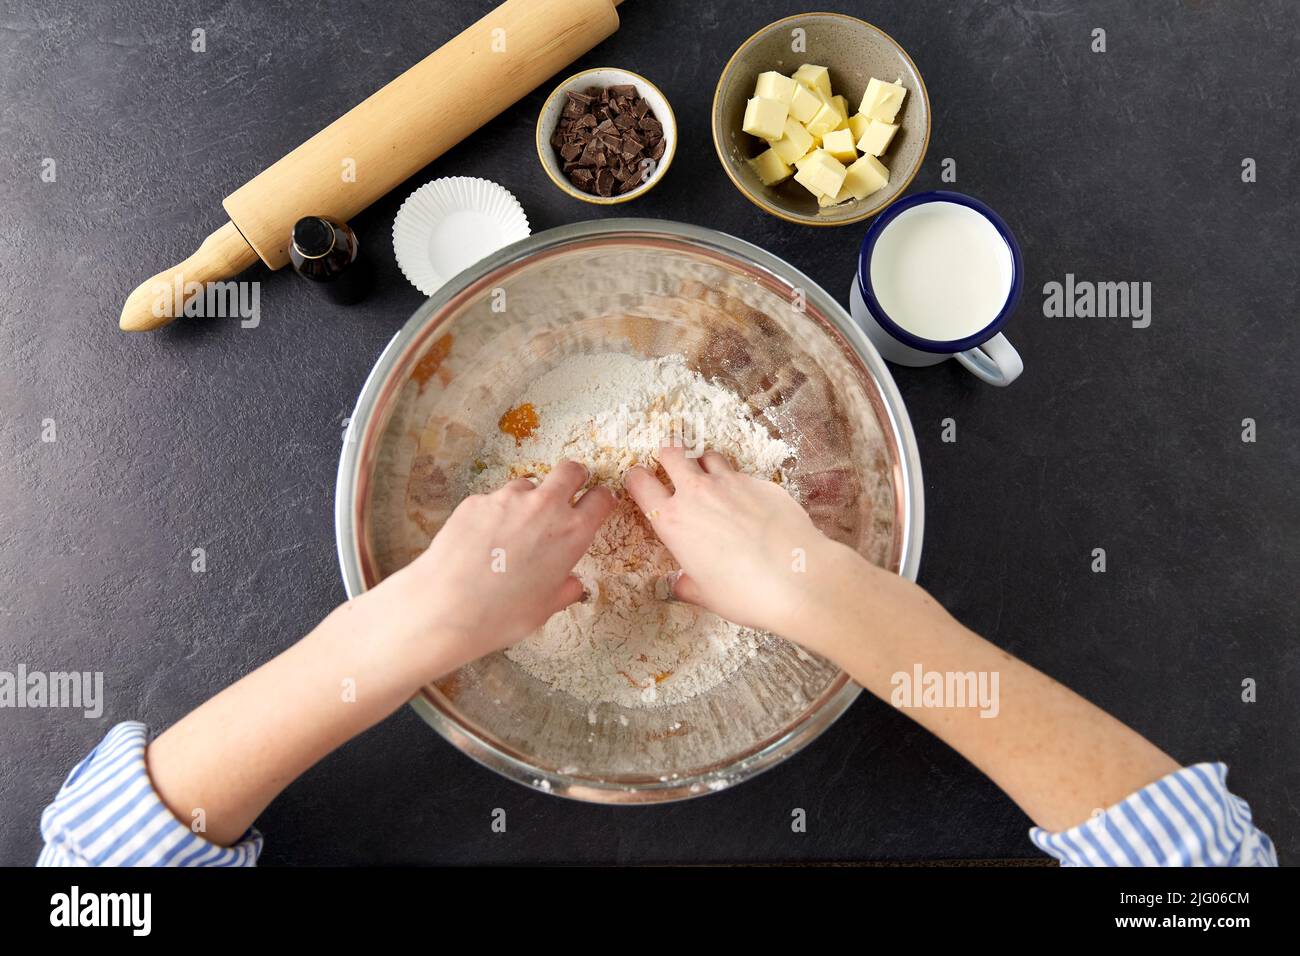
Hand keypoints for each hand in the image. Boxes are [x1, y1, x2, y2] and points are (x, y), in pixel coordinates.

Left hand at [381, 460, 614, 676]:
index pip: (601, 498)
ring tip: (513, 531)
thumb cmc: (500, 615)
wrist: (446, 607)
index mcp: (572, 533)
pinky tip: (483, 541)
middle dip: (573, 477)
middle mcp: (545, 507)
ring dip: (528, 500)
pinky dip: (494, 513)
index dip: (602, 500)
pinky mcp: (477, 500)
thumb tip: (571, 584)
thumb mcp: (545, 608)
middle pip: (570, 471)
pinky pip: (494, 499)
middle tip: (567, 492)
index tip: (597, 504)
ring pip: (528, 485)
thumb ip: (565, 589)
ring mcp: (508, 499)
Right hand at [624, 444, 852, 637]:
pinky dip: (737, 482)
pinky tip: (748, 503)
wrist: (797, 578)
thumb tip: (679, 584)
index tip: (639, 481)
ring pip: (707, 456)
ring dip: (703, 464)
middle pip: (671, 454)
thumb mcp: (706, 595)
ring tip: (710, 480)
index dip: (636, 479)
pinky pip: (740, 473)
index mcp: (673, 521)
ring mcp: (730, 483)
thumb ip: (686, 584)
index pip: (640, 484)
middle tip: (671, 465)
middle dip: (667, 456)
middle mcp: (697, 494)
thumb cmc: (746, 593)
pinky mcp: (760, 481)